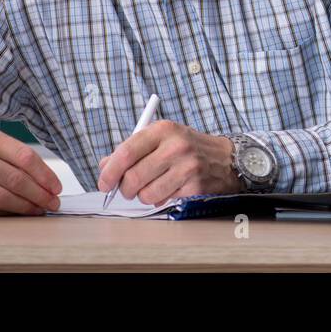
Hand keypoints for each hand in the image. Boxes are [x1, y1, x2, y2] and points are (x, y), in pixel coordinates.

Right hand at [0, 129, 62, 215]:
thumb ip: (22, 159)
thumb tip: (50, 184)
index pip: (25, 157)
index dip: (45, 175)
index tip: (57, 188)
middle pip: (16, 179)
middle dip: (39, 194)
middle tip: (53, 203)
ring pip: (3, 197)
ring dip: (26, 207)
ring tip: (40, 210)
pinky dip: (8, 213)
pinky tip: (20, 213)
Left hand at [96, 121, 238, 204]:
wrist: (227, 158)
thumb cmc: (188, 148)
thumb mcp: (161, 139)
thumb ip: (132, 150)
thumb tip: (104, 167)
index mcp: (163, 130)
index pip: (126, 152)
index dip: (110, 171)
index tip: (104, 183)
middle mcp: (176, 146)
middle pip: (133, 177)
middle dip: (125, 189)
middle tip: (127, 189)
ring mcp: (187, 167)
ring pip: (146, 194)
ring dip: (144, 196)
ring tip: (153, 186)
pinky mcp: (195, 187)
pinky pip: (163, 201)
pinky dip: (161, 200)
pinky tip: (170, 189)